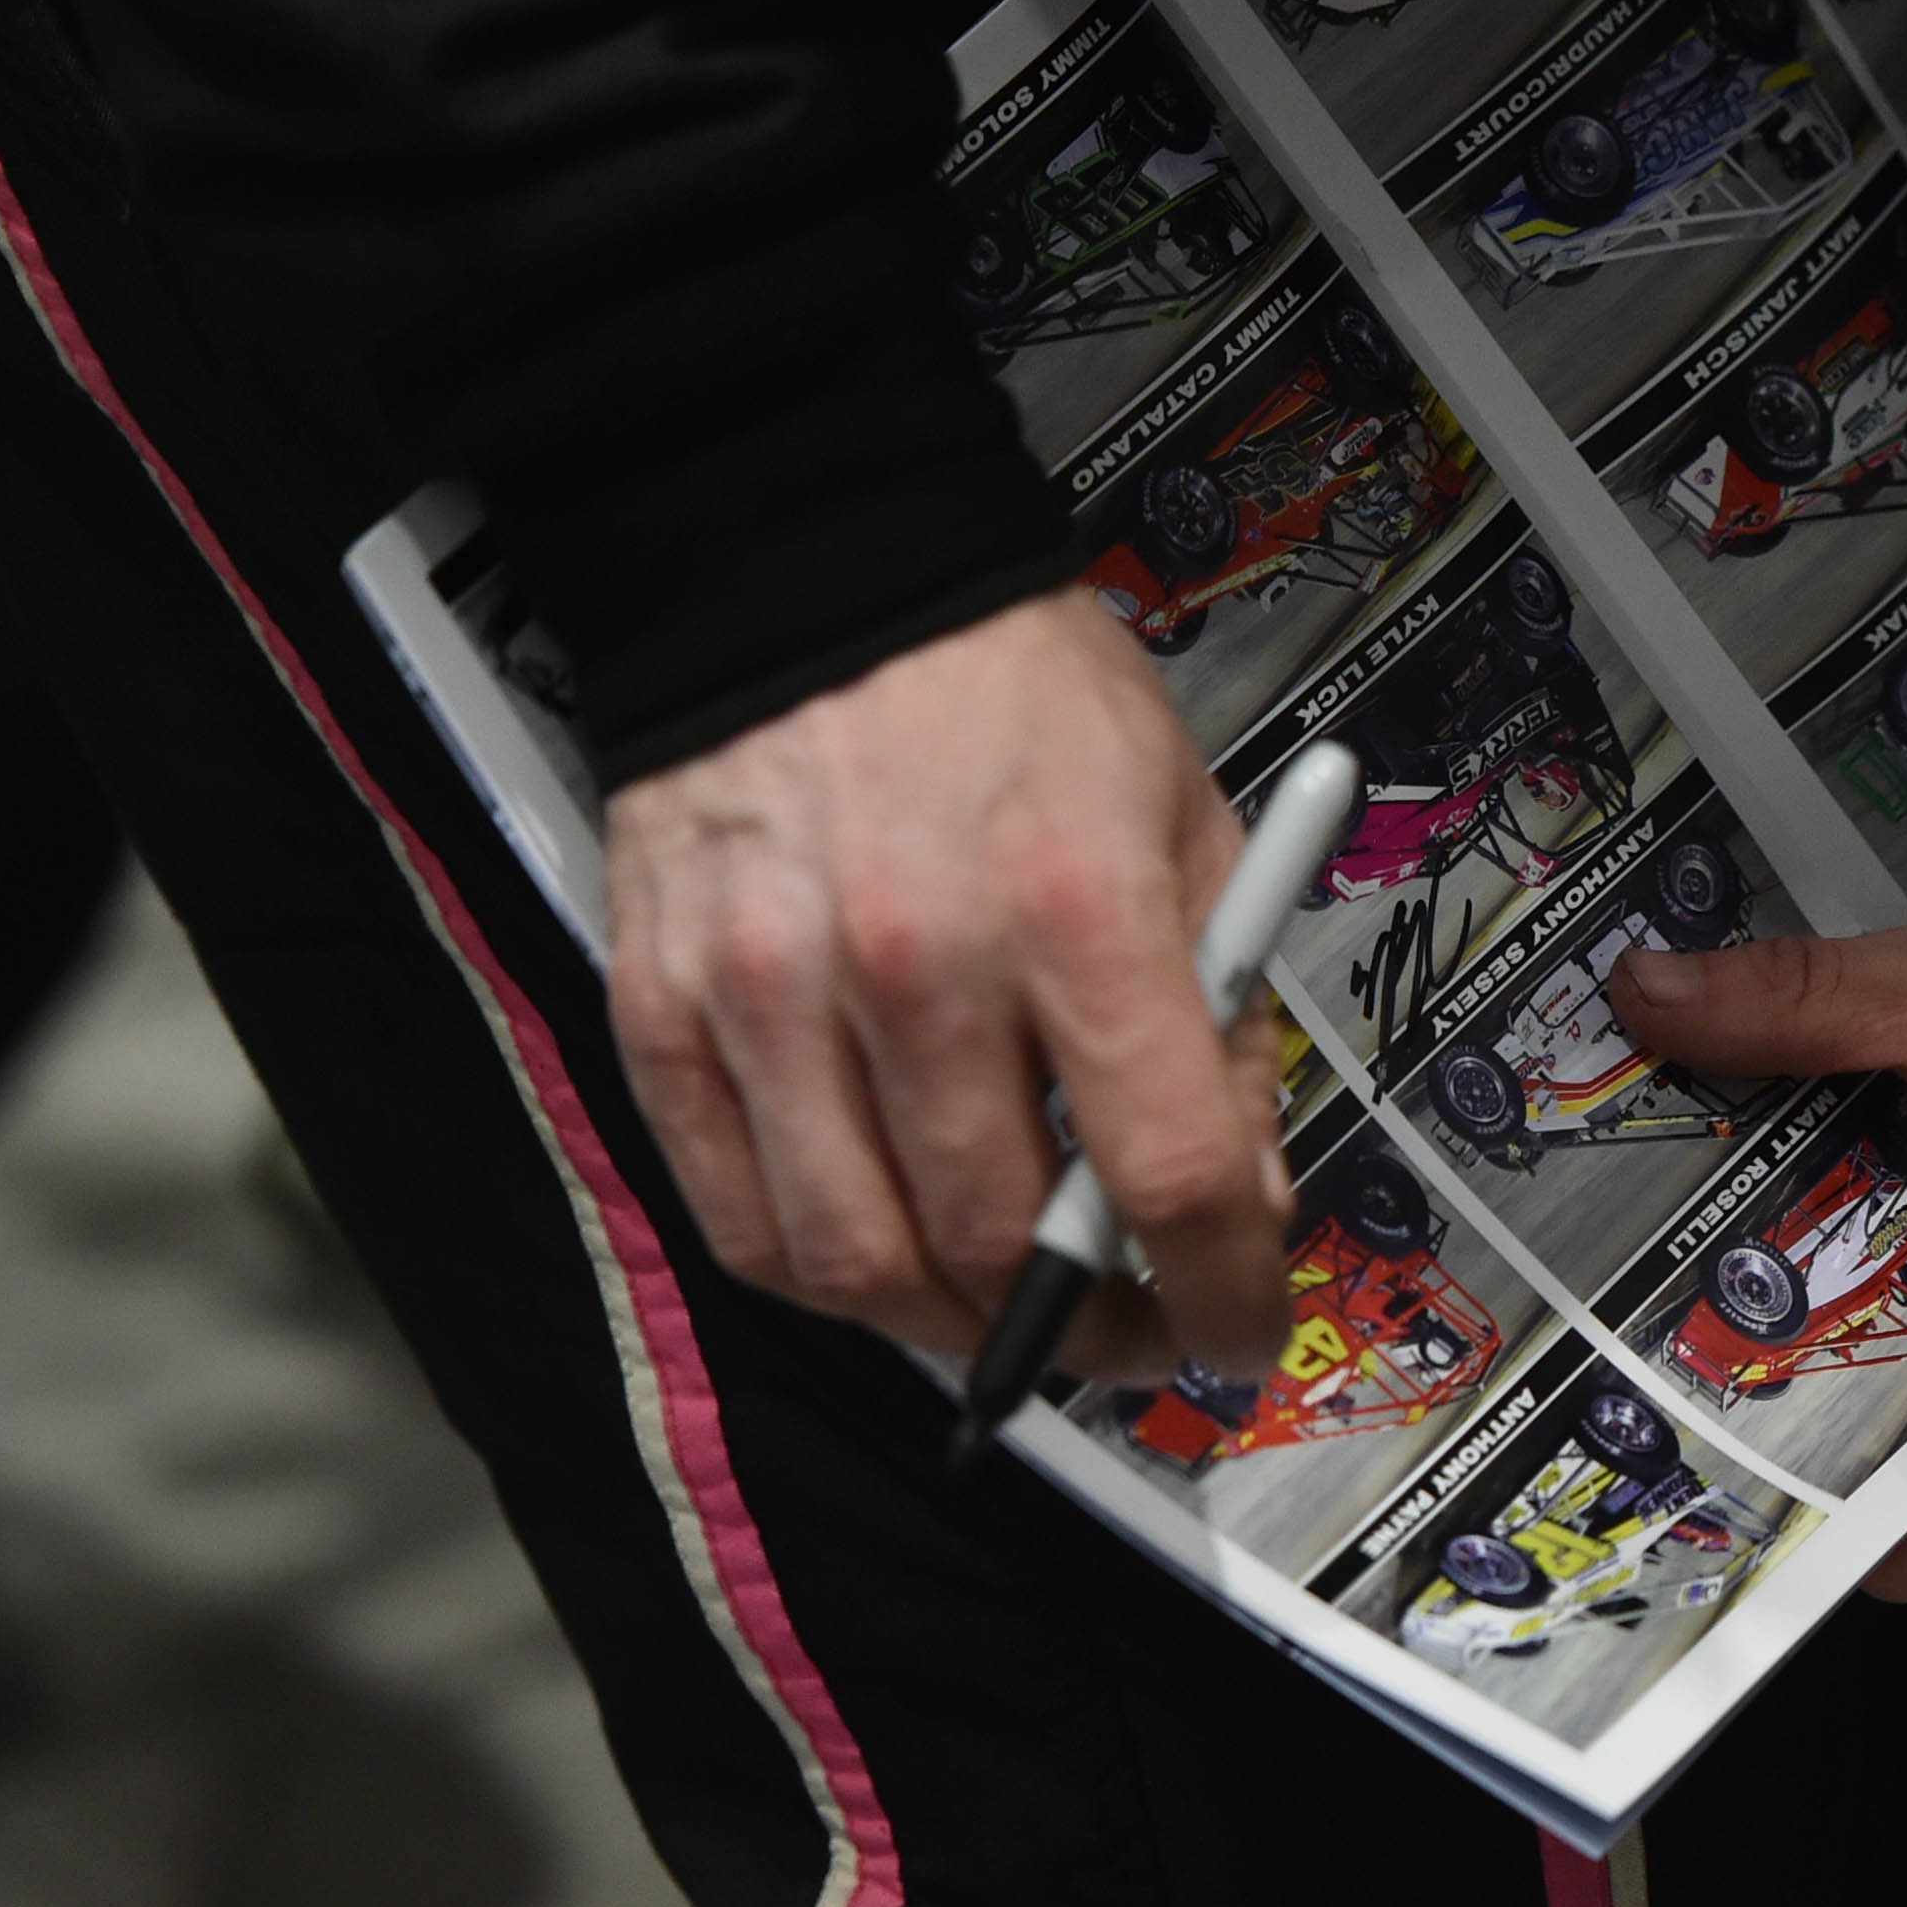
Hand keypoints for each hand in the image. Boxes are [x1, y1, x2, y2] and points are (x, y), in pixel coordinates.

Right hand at [604, 584, 1293, 1381]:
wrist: (820, 575)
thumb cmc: (1021, 700)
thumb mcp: (1183, 819)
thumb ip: (1218, 1014)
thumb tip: (1240, 1198)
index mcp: (1078, 905)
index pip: (1167, 1172)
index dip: (1224, 1289)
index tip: (1242, 1330)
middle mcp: (920, 960)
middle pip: (1002, 1243)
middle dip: (1088, 1331)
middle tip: (1128, 1331)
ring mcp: (773, 992)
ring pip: (860, 1264)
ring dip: (951, 1330)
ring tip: (1007, 1314)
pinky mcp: (664, 1010)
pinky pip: (738, 1216)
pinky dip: (822, 1277)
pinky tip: (884, 1259)